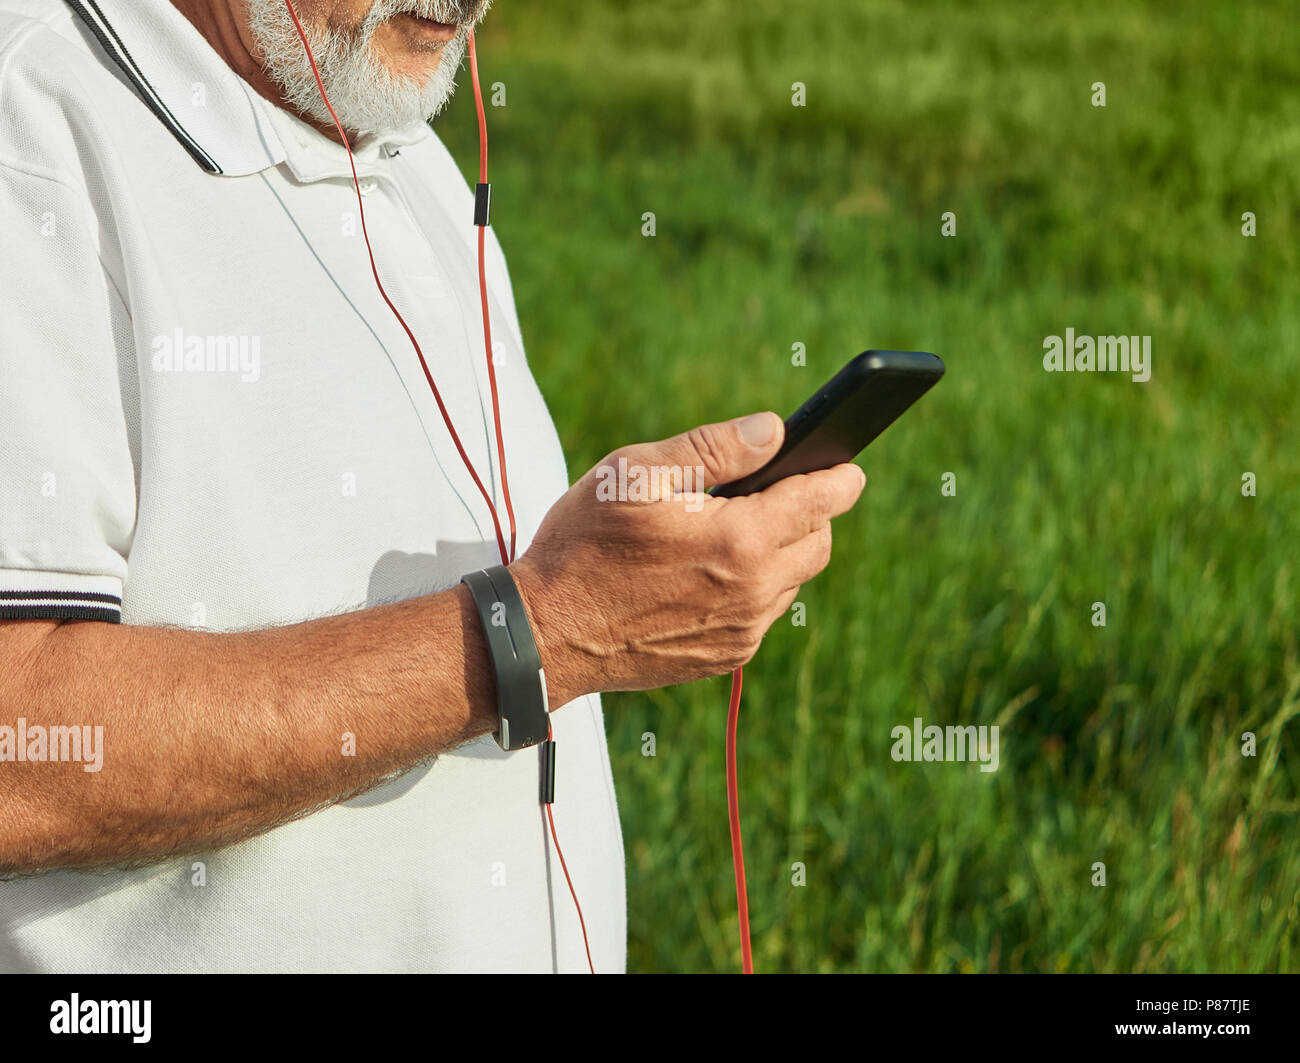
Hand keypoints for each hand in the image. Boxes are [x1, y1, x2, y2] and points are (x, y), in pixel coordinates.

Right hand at [510, 411, 865, 704]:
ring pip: (790, 583)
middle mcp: (752, 594)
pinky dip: (750, 588)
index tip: (848, 466)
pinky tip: (706, 572)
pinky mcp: (723, 658)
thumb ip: (713, 448)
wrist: (546, 634)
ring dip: (776, 553)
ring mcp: (740, 633)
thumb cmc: (583, 547)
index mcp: (740, 542)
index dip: (839, 477)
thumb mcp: (637, 475)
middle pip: (817, 545)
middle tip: (772, 493)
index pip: (821, 501)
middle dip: (808, 514)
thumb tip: (775, 430)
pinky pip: (760, 615)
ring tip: (728, 532)